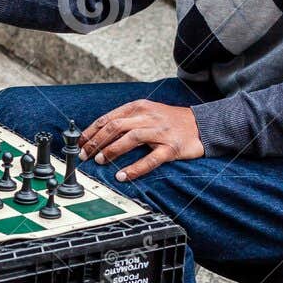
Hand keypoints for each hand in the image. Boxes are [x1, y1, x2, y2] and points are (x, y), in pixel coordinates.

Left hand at [79, 100, 203, 181]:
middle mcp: (149, 117)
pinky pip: (150, 159)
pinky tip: (123, 175)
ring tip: (100, 161)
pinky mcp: (171, 148)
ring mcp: (160, 132)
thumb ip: (128, 120)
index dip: (92, 131)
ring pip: (130, 139)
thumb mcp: (149, 113)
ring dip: (112, 150)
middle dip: (96, 141)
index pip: (109, 118)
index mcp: (140, 107)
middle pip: (115, 127)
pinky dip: (134, 168)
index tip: (80, 142)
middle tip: (85, 155)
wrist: (203, 124)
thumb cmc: (172, 121)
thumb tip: (101, 134)